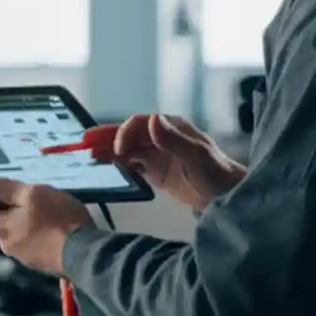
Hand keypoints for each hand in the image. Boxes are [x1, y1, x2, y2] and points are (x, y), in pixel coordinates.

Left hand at [0, 178, 92, 276]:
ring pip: (24, 235)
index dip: (4, 199)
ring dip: (34, 225)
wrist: (85, 253)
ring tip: (55, 215)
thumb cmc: (56, 218)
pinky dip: (46, 237)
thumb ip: (7, 189)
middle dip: (20, 213)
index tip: (22, 193)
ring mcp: (27, 260)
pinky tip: (61, 230)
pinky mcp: (45, 266)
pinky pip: (39, 245)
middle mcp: (9, 248)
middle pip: (8, 224)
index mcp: (1, 230)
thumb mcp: (32, 194)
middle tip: (41, 202)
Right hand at [99, 114, 245, 210]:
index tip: (116, 150)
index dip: (124, 133)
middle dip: (107, 137)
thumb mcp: (197, 156)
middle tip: (85, 142)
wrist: (230, 197)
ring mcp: (159, 154)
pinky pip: (133, 164)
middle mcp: (162, 137)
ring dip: (108, 150)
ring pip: (128, 148)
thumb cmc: (218, 174)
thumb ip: (174, 139)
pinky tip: (105, 165)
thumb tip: (153, 119)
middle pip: (129, 134)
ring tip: (88, 154)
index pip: (141, 123)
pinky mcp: (157, 171)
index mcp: (172, 127)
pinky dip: (118, 163)